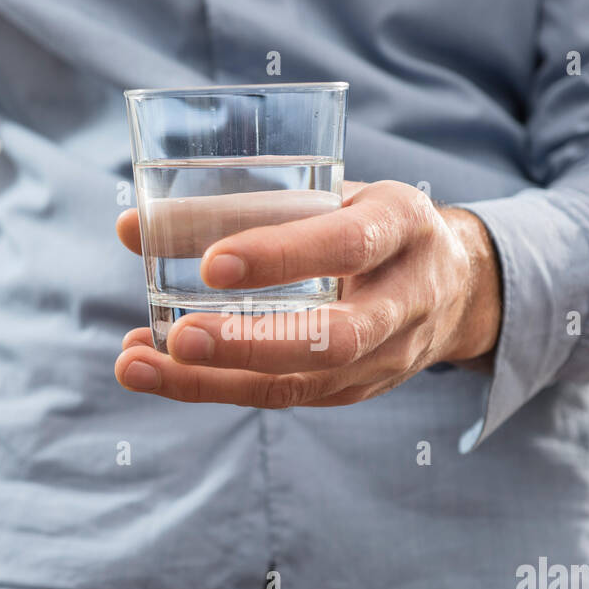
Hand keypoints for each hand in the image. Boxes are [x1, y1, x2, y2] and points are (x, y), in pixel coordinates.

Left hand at [113, 179, 500, 407]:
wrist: (456, 288)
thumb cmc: (374, 226)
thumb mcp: (334, 193)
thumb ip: (246, 203)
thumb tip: (131, 227)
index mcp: (404, 228)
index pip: (350, 245)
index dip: (283, 255)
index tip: (212, 262)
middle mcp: (404, 301)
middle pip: (335, 337)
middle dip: (250, 344)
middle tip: (176, 337)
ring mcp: (385, 357)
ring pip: (301, 381)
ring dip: (213, 379)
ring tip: (137, 363)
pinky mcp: (354, 390)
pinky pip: (283, 395)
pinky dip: (214, 385)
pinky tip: (158, 370)